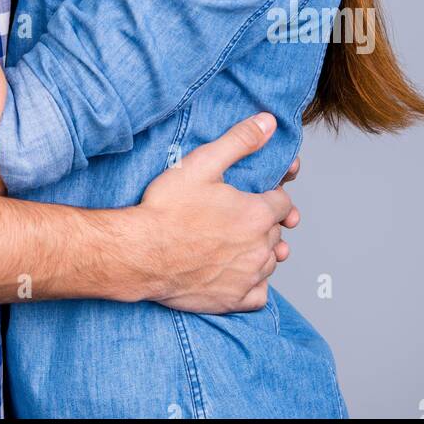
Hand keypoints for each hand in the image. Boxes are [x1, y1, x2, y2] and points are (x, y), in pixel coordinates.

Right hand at [126, 113, 298, 312]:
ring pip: (270, 262)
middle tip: (240, 214)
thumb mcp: (202, 163)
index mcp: (257, 214)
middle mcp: (259, 248)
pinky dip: (254, 284)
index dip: (273, 195)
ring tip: (240, 240)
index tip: (260, 193)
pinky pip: (260, 294)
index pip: (284, 203)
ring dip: (262, 251)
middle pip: (277, 232)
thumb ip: (239, 141)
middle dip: (265, 222)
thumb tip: (269, 123)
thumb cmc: (166, 209)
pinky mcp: (233, 300)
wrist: (139, 253)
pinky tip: (238, 271)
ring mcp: (248, 277)